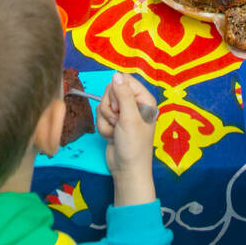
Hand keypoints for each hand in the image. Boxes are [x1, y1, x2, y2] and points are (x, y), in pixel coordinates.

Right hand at [97, 72, 156, 189]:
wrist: (127, 170)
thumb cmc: (134, 146)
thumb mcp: (129, 118)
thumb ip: (123, 95)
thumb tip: (116, 74)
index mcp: (144, 99)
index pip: (124, 80)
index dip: (116, 91)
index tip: (118, 107)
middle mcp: (134, 104)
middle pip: (111, 91)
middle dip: (110, 108)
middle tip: (118, 121)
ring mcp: (123, 114)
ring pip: (103, 104)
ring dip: (106, 120)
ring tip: (116, 131)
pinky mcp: (113, 122)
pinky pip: (101, 116)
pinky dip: (103, 127)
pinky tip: (112, 136)